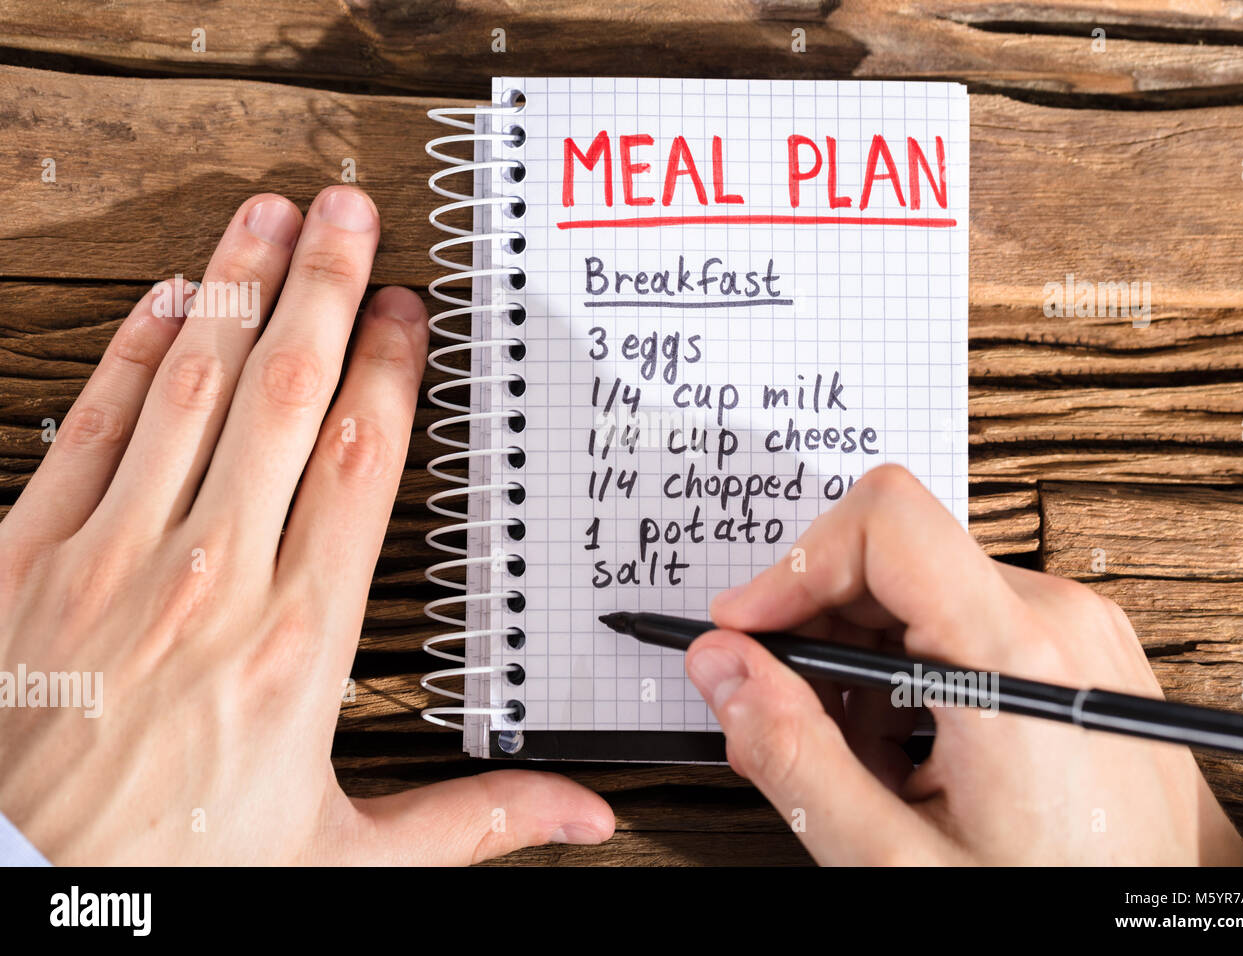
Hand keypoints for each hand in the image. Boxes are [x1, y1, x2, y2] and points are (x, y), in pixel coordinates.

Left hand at [0, 186, 612, 863]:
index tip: (406, 311)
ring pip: (190, 388)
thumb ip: (473, 820)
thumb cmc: (184, 871)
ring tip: (265, 214)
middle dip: (322, 288)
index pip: (358, 462)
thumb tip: (583, 814)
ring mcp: (114, 558)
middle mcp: (212, 577)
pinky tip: (165, 300)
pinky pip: (90, 427)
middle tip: (348, 209)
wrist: (26, 898)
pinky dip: (132, 354)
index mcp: (299, 641)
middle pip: (283, 395)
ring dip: (233, 289)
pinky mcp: (29, 559)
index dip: (388, 370)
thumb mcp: (344, 860)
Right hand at [686, 464, 1242, 864]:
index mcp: (1017, 660)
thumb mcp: (900, 860)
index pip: (886, 522)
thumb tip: (722, 669)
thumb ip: (795, 758)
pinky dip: (910, 671)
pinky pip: (963, 618)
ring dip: (863, 664)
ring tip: (869, 760)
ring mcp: (1074, 628)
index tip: (749, 628)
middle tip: (796, 719)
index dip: (796, 566)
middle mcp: (1056, 619)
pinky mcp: (1077, 645)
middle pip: (892, 557)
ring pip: (920, 591)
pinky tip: (911, 750)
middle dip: (818, 634)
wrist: (1173, 922)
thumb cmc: (1064, 900)